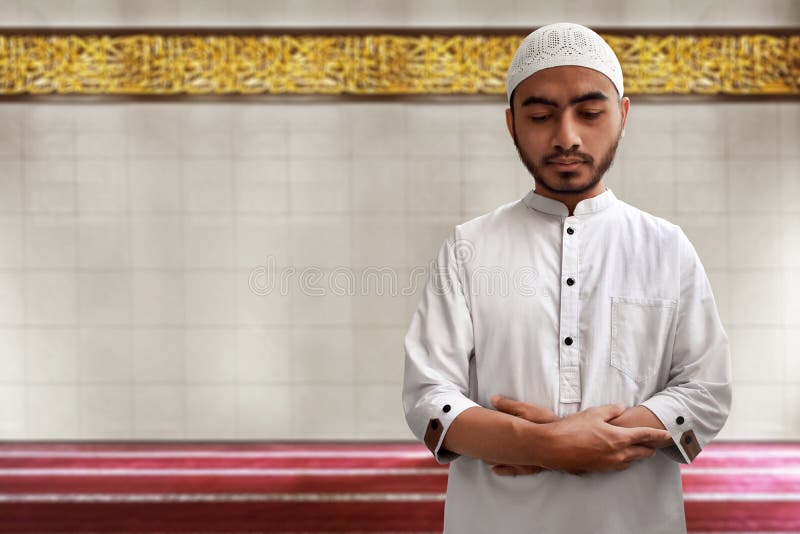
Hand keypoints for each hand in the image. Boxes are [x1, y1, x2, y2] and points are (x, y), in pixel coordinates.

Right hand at [488, 397, 668, 476]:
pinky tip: (617, 455)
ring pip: (630, 461)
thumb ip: (611, 410)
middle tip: (655, 443)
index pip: (646, 436)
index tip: (669, 435)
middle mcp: (617, 453)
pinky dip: (623, 460)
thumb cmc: (571, 428)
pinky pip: (617, 466)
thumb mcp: (593, 413)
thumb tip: (622, 408)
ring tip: (638, 449)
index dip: (659, 435)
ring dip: (636, 455)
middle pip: (642, 453)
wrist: (552, 447)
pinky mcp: (598, 469)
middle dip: (651, 448)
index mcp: (618, 438)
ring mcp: (608, 464)